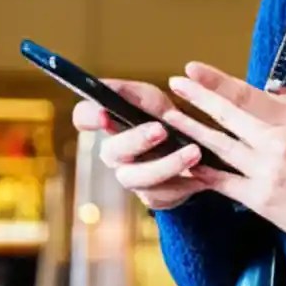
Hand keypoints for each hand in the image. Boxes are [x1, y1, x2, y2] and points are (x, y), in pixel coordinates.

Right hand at [71, 79, 207, 209]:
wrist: (193, 153)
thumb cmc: (164, 118)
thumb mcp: (150, 99)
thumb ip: (130, 92)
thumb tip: (106, 87)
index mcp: (109, 124)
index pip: (83, 117)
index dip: (89, 116)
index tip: (104, 113)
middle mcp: (115, 154)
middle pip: (111, 151)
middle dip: (136, 140)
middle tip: (161, 130)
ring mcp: (132, 178)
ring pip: (138, 177)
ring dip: (168, 164)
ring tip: (194, 152)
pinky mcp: (153, 198)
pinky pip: (163, 195)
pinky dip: (185, 183)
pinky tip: (202, 175)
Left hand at [165, 62, 285, 243]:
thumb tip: (270, 88)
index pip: (248, 94)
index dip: (217, 80)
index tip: (193, 69)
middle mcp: (278, 143)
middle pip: (229, 114)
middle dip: (198, 96)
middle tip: (174, 83)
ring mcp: (267, 172)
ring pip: (220, 145)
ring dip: (191, 130)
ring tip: (169, 118)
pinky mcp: (260, 199)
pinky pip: (224, 182)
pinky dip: (203, 171)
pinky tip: (185, 160)